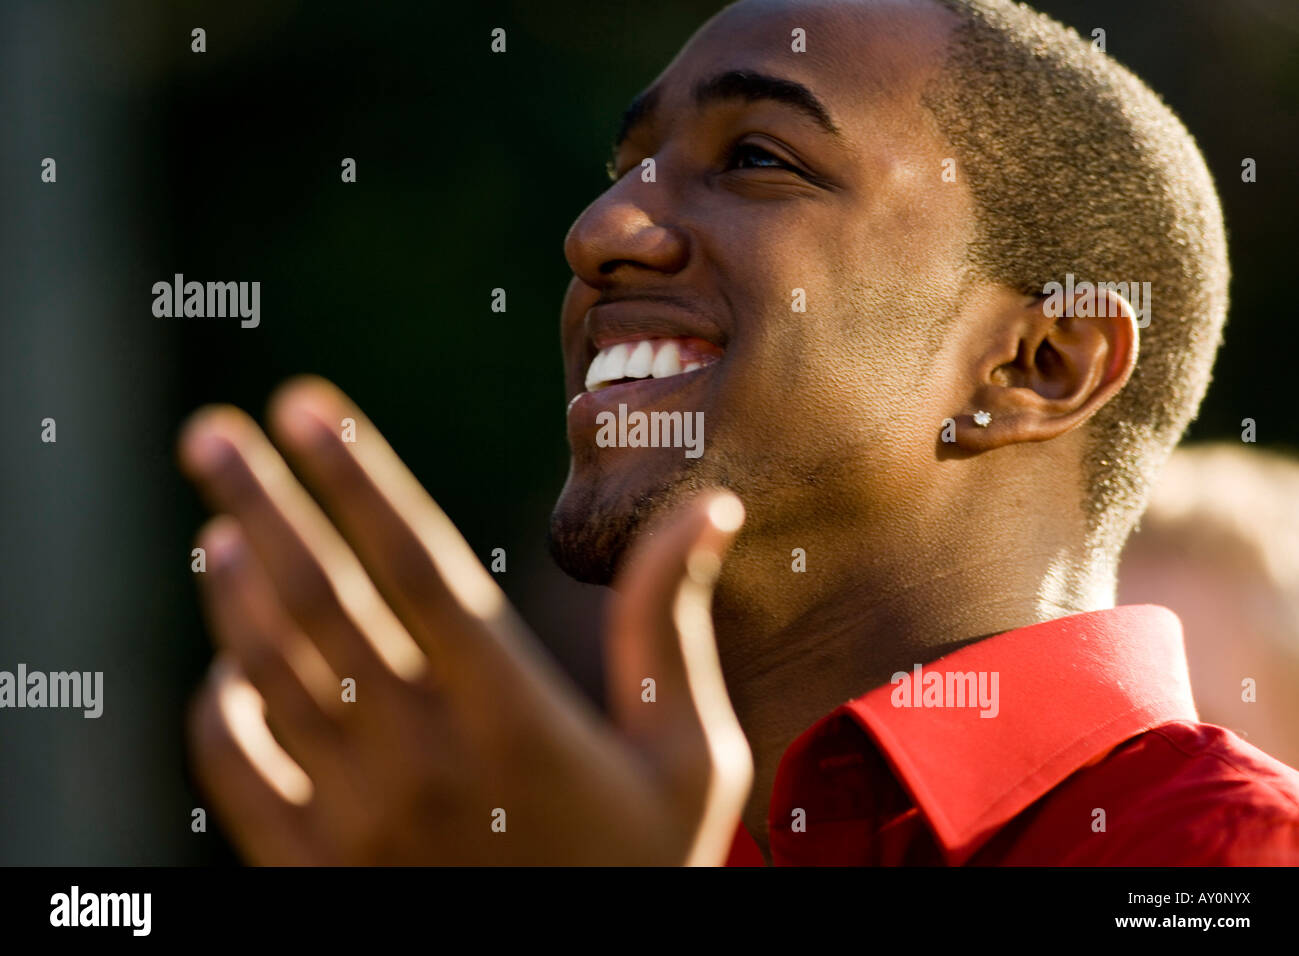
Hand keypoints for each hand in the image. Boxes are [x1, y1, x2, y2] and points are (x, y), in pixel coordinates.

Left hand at [178, 376, 752, 864]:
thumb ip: (672, 624)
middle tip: (211, 431)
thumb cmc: (645, 869)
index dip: (359, 478)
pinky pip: (236, 770)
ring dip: (233, 589)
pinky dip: (223, 702)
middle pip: (319, 604)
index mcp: (516, 719)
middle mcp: (423, 762)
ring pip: (266, 675)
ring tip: (218, 524)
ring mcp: (356, 822)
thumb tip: (710, 505)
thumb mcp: (688, 755)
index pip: (417, 570)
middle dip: (259, 504)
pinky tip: (230, 659)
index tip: (308, 405)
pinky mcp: (313, 871)